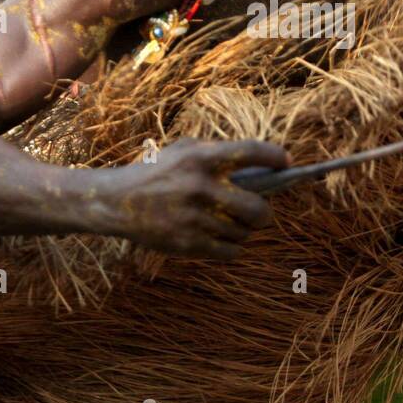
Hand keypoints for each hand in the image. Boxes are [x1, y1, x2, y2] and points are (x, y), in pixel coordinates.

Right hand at [95, 138, 289, 259]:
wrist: (117, 201)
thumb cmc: (157, 171)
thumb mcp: (183, 150)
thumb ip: (217, 154)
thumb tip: (260, 167)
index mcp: (201, 158)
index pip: (251, 152)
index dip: (275, 157)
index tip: (286, 162)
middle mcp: (200, 187)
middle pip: (259, 209)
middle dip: (265, 213)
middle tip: (261, 212)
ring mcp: (195, 218)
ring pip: (244, 233)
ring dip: (243, 230)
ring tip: (232, 223)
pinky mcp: (188, 243)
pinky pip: (230, 251)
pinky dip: (232, 247)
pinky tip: (223, 238)